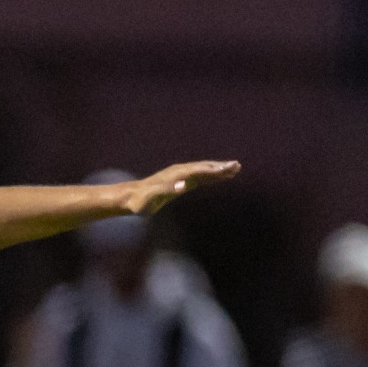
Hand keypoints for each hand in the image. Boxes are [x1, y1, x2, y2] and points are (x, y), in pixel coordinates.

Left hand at [123, 161, 239, 216]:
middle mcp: (179, 172)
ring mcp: (180, 176)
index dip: (215, 169)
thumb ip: (167, 190)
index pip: (200, 170)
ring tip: (234, 169)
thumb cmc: (141, 201)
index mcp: (176, 175)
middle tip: (237, 166)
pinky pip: (198, 178)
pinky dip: (210, 177)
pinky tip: (218, 178)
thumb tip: (183, 186)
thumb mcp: (152, 197)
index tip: (229, 168)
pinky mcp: (179, 182)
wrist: (129, 198)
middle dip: (221, 167)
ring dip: (218, 170)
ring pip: (203, 171)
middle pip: (204, 168)